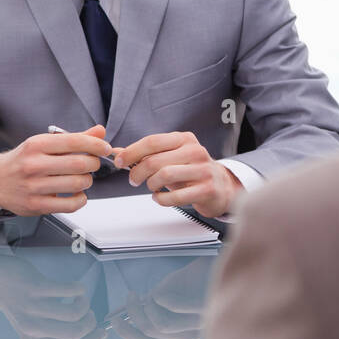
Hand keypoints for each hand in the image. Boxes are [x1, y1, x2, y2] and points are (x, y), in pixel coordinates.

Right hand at [0, 124, 113, 215]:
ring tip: (81, 178)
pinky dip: (80, 199)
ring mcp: (34, 187)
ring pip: (78, 183)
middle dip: (93, 163)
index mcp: (36, 144)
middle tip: (91, 164)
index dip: (96, 144)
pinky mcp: (36, 205)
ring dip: (87, 181)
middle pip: (80, 164)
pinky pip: (71, 204)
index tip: (104, 148)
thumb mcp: (43, 144)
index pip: (74, 141)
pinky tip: (76, 194)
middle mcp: (33, 164)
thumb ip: (73, 139)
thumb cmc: (22, 161)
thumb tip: (100, 131)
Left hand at [0, 254, 106, 338]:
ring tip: (81, 299)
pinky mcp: (34, 286)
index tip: (101, 332)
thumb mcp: (38, 325)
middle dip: (92, 323)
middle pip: (76, 333)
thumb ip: (64, 337)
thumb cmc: (22, 303)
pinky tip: (75, 288)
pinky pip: (68, 290)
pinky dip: (79, 289)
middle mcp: (31, 328)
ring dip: (86, 305)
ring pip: (74, 313)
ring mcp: (31, 307)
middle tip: (90, 313)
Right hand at [110, 257, 212, 338]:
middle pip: (150, 334)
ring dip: (146, 307)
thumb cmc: (187, 283)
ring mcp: (198, 324)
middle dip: (132, 316)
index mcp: (177, 338)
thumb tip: (123, 316)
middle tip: (129, 299)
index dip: (127, 334)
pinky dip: (160, 298)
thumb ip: (147, 310)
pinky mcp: (204, 308)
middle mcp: (188, 336)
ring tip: (146, 293)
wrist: (211, 266)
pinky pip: (173, 308)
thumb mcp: (163, 299)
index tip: (115, 321)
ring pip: (160, 325)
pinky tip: (160, 291)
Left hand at [113, 131, 240, 217]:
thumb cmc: (190, 171)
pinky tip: (159, 197)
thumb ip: (145, 154)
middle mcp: (195, 151)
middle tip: (133, 180)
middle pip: (155, 160)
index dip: (131, 152)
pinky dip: (161, 199)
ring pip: (164, 176)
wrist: (221, 186)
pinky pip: (175, 196)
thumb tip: (117, 152)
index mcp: (184, 139)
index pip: (152, 141)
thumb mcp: (169, 158)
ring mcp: (203, 170)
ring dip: (150, 185)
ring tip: (151, 187)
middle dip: (137, 172)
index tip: (119, 162)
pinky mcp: (207, 189)